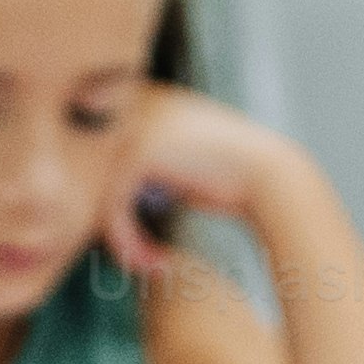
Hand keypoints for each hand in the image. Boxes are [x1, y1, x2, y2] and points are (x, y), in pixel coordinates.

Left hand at [98, 88, 308, 291]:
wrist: (273, 177)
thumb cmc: (230, 179)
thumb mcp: (177, 165)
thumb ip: (139, 170)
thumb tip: (92, 201)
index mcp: (142, 99)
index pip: (96, 160)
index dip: (110, 207)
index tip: (136, 242)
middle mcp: (134, 103)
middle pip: (90, 177)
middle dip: (110, 225)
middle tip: (138, 259)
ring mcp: (135, 124)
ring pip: (97, 195)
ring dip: (121, 240)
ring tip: (148, 264)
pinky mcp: (139, 152)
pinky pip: (113, 207)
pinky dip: (129, 242)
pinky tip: (156, 260)